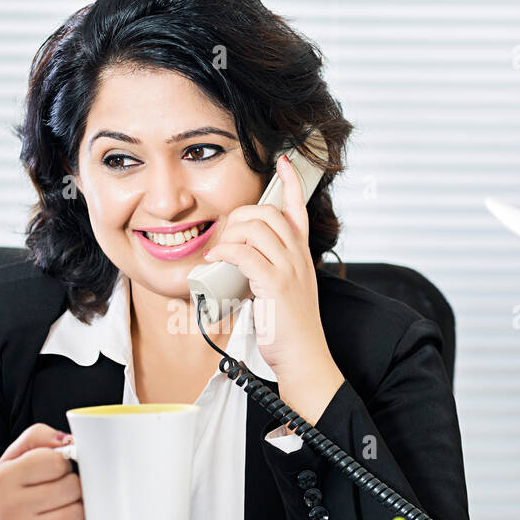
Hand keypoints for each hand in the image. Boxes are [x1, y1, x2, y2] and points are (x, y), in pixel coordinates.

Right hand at [0, 423, 84, 519]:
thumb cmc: (8, 496)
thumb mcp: (12, 460)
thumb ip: (38, 438)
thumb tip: (69, 440)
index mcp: (3, 478)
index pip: (56, 461)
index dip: (63, 464)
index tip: (56, 471)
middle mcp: (9, 508)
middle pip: (72, 487)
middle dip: (72, 487)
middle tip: (59, 493)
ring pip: (77, 514)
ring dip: (76, 510)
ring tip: (60, 510)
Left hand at [202, 154, 344, 420]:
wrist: (303, 358)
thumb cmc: (289, 330)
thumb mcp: (282, 291)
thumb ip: (266, 270)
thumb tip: (238, 260)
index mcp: (300, 255)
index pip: (299, 208)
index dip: (291, 182)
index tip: (283, 161)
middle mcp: (298, 256)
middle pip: (269, 212)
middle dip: (240, 215)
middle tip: (224, 236)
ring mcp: (289, 269)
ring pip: (256, 228)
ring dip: (230, 235)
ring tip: (219, 254)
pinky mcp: (275, 284)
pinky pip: (245, 253)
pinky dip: (226, 252)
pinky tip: (216, 262)